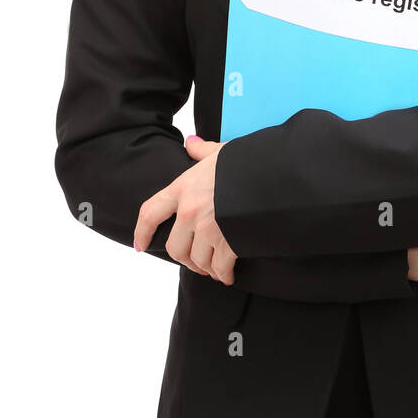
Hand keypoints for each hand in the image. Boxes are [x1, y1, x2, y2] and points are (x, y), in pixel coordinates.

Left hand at [133, 135, 237, 283]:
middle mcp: (191, 210)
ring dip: (206, 268)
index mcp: (184, 187)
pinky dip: (223, 274)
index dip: (142, 232)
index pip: (150, 213)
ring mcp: (209, 228)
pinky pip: (220, 267)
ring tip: (214, 269)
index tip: (140, 245)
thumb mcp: (222, 152)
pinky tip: (228, 274)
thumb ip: (203, 151)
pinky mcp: (229, 242)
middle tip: (194, 261)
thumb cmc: (249, 161)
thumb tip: (191, 143)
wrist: (276, 174)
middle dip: (185, 259)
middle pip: (175, 247)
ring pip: (198, 260)